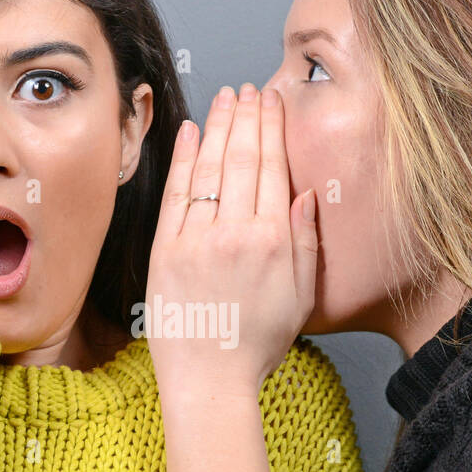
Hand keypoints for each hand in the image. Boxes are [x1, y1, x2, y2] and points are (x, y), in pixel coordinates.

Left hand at [146, 82, 317, 399]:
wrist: (210, 382)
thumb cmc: (255, 346)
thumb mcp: (300, 298)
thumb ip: (306, 244)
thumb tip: (306, 196)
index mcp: (274, 243)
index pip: (272, 170)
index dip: (270, 130)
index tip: (270, 103)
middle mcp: (236, 235)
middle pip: (242, 160)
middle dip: (245, 118)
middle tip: (247, 89)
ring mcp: (197, 241)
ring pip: (210, 170)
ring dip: (217, 128)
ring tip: (224, 100)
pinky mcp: (165, 252)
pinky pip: (176, 195)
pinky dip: (183, 160)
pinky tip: (190, 132)